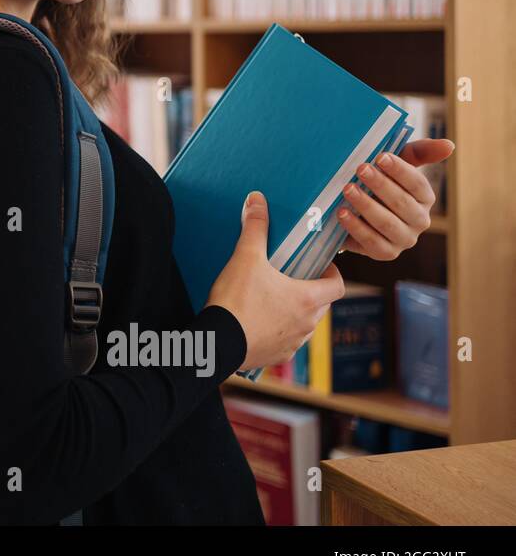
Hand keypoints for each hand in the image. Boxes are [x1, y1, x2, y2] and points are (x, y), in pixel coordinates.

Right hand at [207, 191, 345, 371]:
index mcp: (308, 299)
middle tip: (290, 277)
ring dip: (294, 311)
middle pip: (321, 304)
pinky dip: (278, 330)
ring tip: (271, 298)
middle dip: (310, 289)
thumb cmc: (236, 301)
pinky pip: (285, 341)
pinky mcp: (276, 356)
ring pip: (304, 324)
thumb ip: (255, 228)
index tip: (317, 265)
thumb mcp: (245, 258)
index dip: (332, 273)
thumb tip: (257, 199)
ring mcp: (293, 343)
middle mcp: (307, 324)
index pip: (338, 285)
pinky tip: (258, 321)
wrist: (216, 343)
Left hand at [336, 138, 453, 260]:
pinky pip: (372, 241)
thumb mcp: (397, 164)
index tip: (380, 157)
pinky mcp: (387, 253)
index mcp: (425, 198)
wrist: (358, 213)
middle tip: (360, 169)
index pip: (417, 183)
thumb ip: (421, 152)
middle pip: (401, 203)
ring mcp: (404, 239)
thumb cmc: (380, 182)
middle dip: (379, 184)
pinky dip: (356, 227)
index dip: (399, 170)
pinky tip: (342, 212)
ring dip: (366, 205)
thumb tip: (449, 145)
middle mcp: (420, 220)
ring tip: (347, 189)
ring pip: (387, 223)